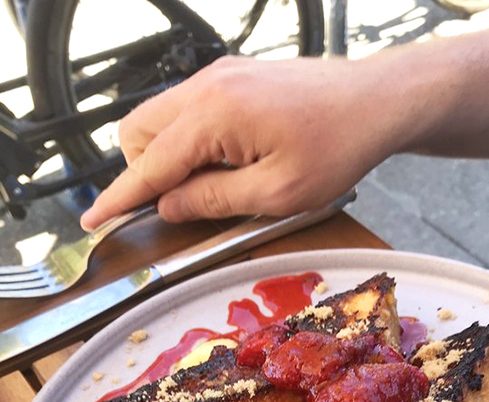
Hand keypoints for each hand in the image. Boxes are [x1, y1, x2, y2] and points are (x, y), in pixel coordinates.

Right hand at [80, 55, 401, 229]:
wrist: (377, 101)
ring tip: (217, 184)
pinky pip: (189, 110)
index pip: (148, 164)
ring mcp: (220, 76)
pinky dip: (193, 140)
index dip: (120, 198)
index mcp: (213, 114)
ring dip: (170, 157)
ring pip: (161, 118)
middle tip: (186, 204)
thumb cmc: (338, 147)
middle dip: (146, 173)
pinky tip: (231, 161)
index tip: (94, 221)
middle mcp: (207, 85)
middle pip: (139, 132)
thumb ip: (214, 201)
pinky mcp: (234, 77)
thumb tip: (168, 206)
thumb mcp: (276, 194)